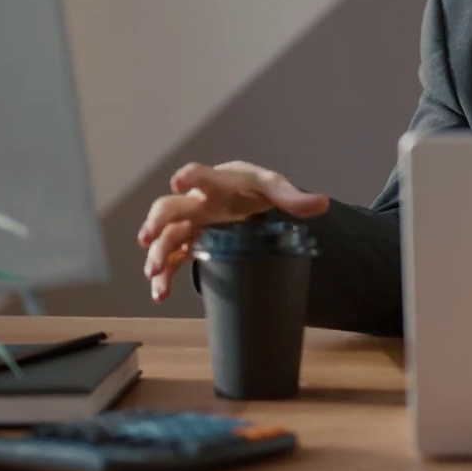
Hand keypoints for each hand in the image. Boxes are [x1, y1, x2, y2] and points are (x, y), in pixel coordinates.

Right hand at [136, 161, 328, 301]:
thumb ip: (294, 198)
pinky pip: (172, 259)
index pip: (203, 176)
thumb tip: (322, 204)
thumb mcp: (273, 188)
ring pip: (167, 237)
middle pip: (170, 208)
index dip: (191, 177)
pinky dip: (165, 276)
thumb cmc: (252, 189)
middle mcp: (197, 202)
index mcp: (218, 183)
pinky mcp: (189, 243)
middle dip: (158, 222)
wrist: (240, 197)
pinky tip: (160, 294)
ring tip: (154, 274)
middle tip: (149, 237)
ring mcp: (190, 224)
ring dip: (158, 254)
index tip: (179, 181)